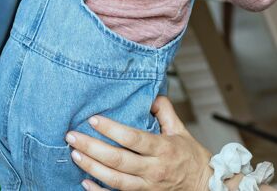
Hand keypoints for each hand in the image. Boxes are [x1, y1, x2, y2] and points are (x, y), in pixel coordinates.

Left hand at [68, 97, 212, 190]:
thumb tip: (152, 94)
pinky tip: (84, 182)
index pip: (133, 138)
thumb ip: (165, 111)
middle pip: (118, 159)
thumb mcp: (180, 131)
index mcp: (163, 149)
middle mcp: (153, 169)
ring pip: (115, 179)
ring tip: (75, 155)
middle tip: (72, 136)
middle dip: (92, 148)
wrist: (205, 186)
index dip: (112, 129)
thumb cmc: (191, 158)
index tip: (93, 119)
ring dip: (92, 167)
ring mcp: (147, 186)